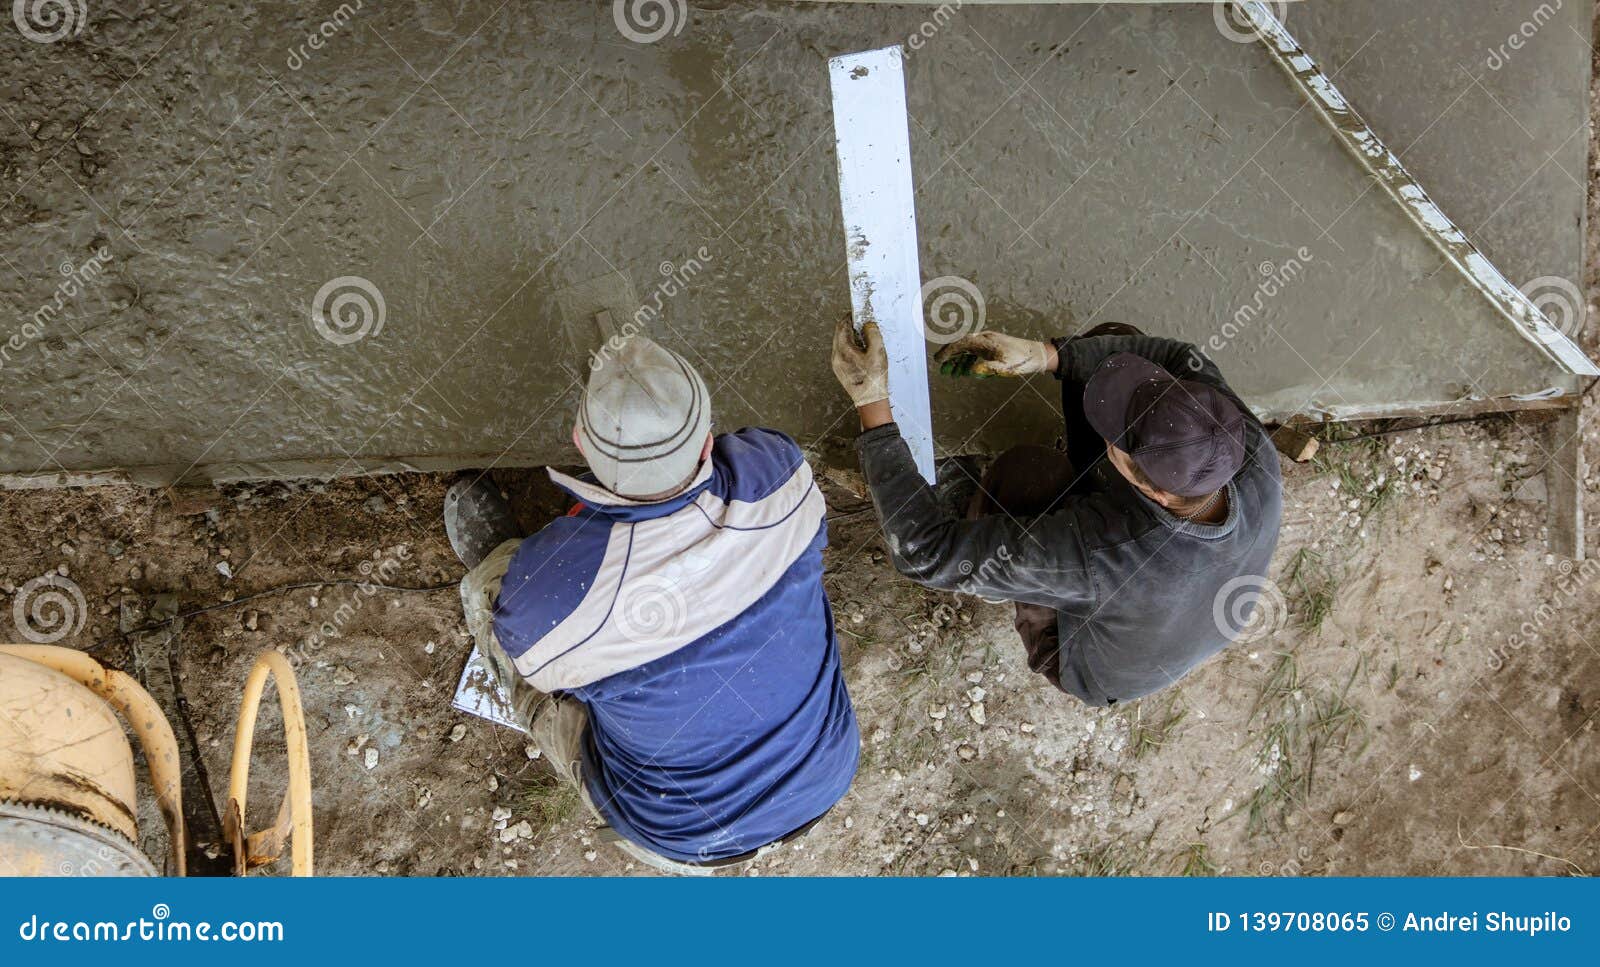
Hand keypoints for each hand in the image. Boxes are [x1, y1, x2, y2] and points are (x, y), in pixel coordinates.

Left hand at [831, 313, 889, 407]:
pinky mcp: (840, 370)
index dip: (850, 316)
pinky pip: (842, 352)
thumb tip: (867, 324)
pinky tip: (861, 349)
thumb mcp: (877, 352)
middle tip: (861, 322)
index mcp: (842, 349)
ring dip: (850, 335)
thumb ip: (873, 334)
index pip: (842, 325)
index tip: (857, 312)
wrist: (870, 400)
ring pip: (840, 342)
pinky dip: (850, 345)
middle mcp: (836, 356)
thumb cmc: (874, 379)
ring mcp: (837, 364)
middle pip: (839, 333)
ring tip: (863, 335)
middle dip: (849, 325)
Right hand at [934, 331, 1054, 377]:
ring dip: (959, 361)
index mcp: (986, 341)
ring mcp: (988, 342)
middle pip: (962, 345)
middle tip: (941, 369)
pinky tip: (965, 370)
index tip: (938, 360)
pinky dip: (968, 361)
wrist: (1037, 355)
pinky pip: (975, 352)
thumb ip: (987, 368)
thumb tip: (971, 370)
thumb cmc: (1021, 361)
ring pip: (968, 350)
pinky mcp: (992, 347)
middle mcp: (985, 339)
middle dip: (950, 357)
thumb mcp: (1005, 368)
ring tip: (952, 374)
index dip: (948, 351)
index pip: (961, 343)